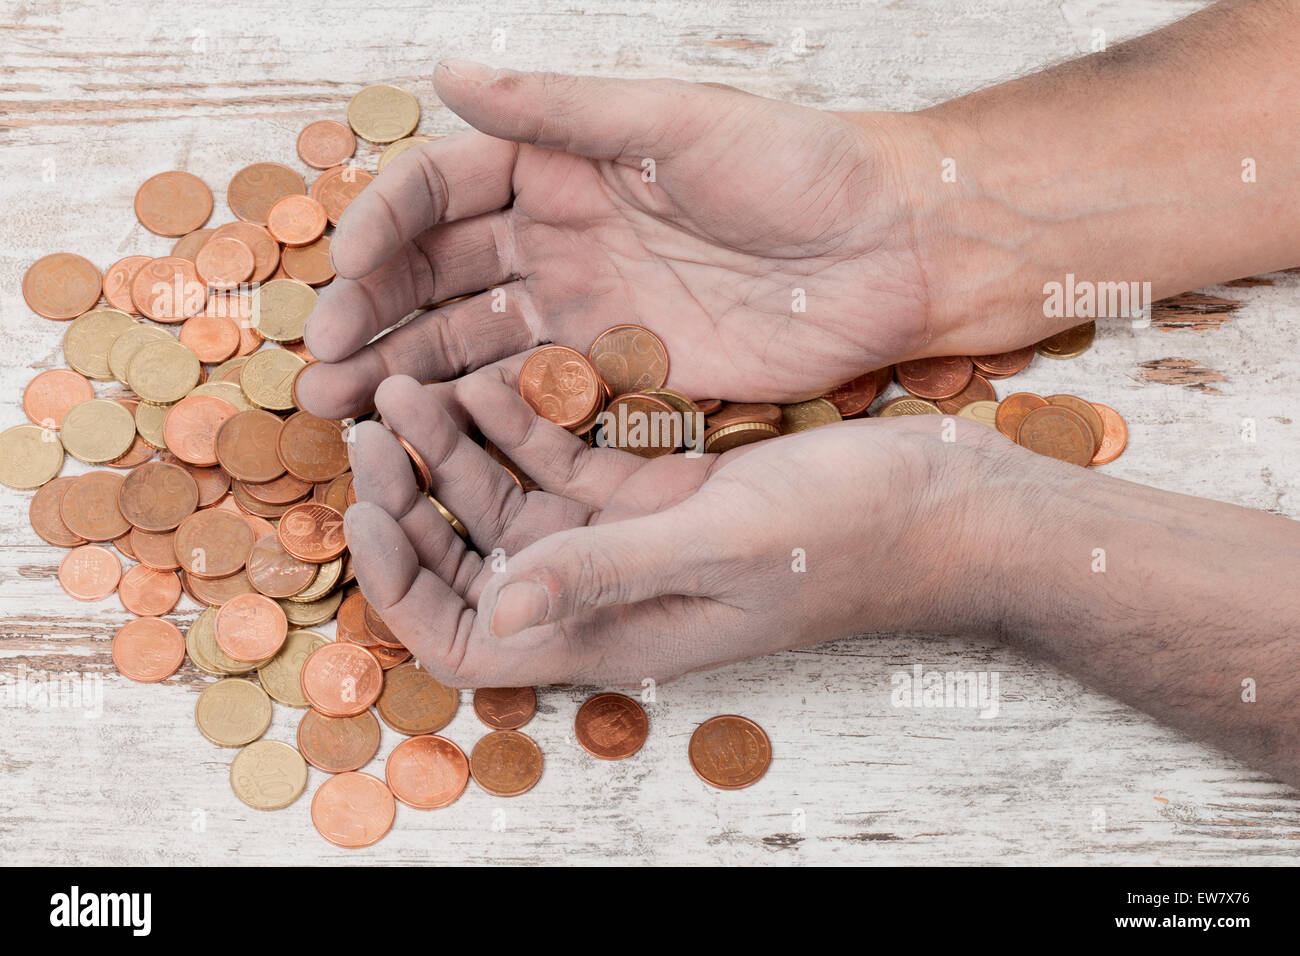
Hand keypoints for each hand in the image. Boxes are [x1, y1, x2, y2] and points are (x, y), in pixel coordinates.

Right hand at [299, 62, 943, 419]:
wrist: (892, 249)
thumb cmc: (800, 167)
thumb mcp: (678, 121)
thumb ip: (562, 110)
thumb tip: (448, 72)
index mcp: (564, 166)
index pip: (444, 194)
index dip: (386, 229)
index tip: (343, 270)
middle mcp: (562, 238)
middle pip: (441, 278)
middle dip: (374, 318)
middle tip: (316, 366)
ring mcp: (590, 311)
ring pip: (475, 344)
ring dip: (405, 375)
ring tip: (339, 412)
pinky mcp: (628, 374)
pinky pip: (538, 397)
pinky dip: (481, 414)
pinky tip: (429, 436)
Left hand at [341, 366, 1032, 686]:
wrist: (942, 508)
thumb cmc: (850, 538)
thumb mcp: (719, 545)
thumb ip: (604, 573)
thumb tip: (490, 609)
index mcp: (613, 630)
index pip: (465, 639)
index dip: (403, 584)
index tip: (366, 506)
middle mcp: (608, 592)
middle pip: (472, 562)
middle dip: (413, 499)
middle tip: (371, 422)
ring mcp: (631, 542)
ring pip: (511, 500)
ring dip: (457, 448)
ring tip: (411, 383)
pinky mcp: (658, 495)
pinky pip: (566, 461)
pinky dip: (525, 421)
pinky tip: (491, 374)